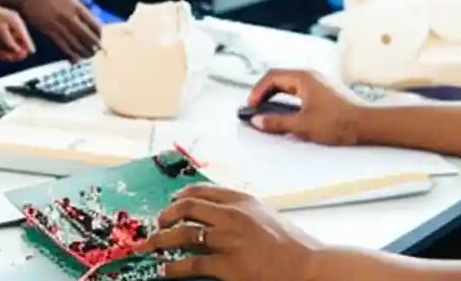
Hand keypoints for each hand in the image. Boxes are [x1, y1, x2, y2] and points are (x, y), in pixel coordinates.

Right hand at [12, 0, 101, 61]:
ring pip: (77, 43)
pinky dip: (71, 54)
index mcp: (76, 6)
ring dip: (85, 52)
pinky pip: (64, 46)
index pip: (93, 23)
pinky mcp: (50, 32)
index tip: (100, 37)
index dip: (99, 33)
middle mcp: (70, 17)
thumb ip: (81, 4)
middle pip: (87, 35)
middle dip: (94, 45)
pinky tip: (76, 59)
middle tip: (98, 50)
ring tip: (89, 56)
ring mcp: (60, 25)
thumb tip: (92, 12)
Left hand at [137, 184, 322, 280]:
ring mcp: (229, 240)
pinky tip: (166, 269)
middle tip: (157, 224)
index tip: (170, 203)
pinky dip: (173, 267)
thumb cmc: (293, 247)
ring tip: (151, 246)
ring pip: (183, 234)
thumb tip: (217, 216)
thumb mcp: (266, 217)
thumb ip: (242, 212)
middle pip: (187, 207)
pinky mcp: (228, 266)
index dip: (180, 197)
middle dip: (166, 215)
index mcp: (243, 200)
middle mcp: (233, 215)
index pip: (202, 191)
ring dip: (161, 240)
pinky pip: (191, 264)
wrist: (309, 268)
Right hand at [245, 69, 363, 145]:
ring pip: (288, 84)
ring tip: (266, 111)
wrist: (366, 124)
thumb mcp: (303, 125)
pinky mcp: (323, 92)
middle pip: (279, 79)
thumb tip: (258, 121)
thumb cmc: (340, 121)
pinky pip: (298, 90)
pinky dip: (286, 99)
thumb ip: (277, 123)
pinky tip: (285, 113)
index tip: (250, 106)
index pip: (272, 77)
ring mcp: (318, 83)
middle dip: (263, 93)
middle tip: (254, 108)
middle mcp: (310, 76)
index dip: (257, 91)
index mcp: (303, 78)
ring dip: (274, 96)